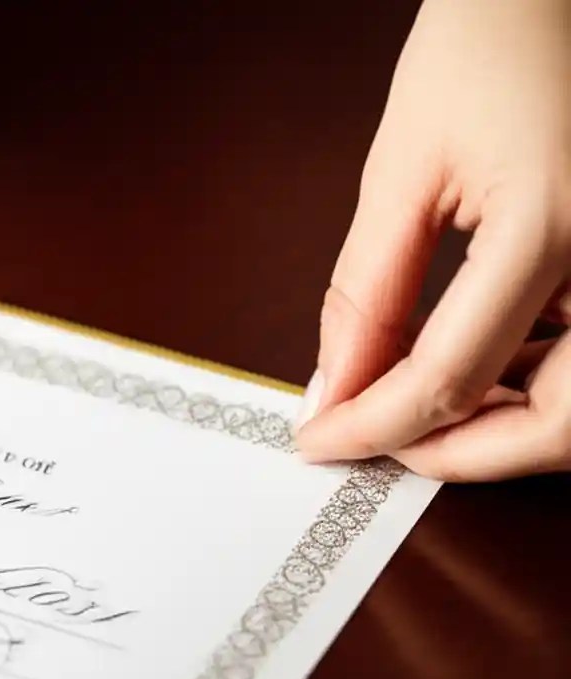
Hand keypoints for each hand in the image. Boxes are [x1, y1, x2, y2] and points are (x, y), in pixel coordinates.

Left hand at [294, 0, 570, 481]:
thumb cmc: (494, 39)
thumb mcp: (407, 166)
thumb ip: (369, 290)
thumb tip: (335, 383)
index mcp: (556, 227)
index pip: (449, 378)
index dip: (372, 425)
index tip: (319, 439)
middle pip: (557, 424)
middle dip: (460, 451)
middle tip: (378, 440)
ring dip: (501, 420)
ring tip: (410, 396)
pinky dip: (538, 376)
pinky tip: (478, 359)